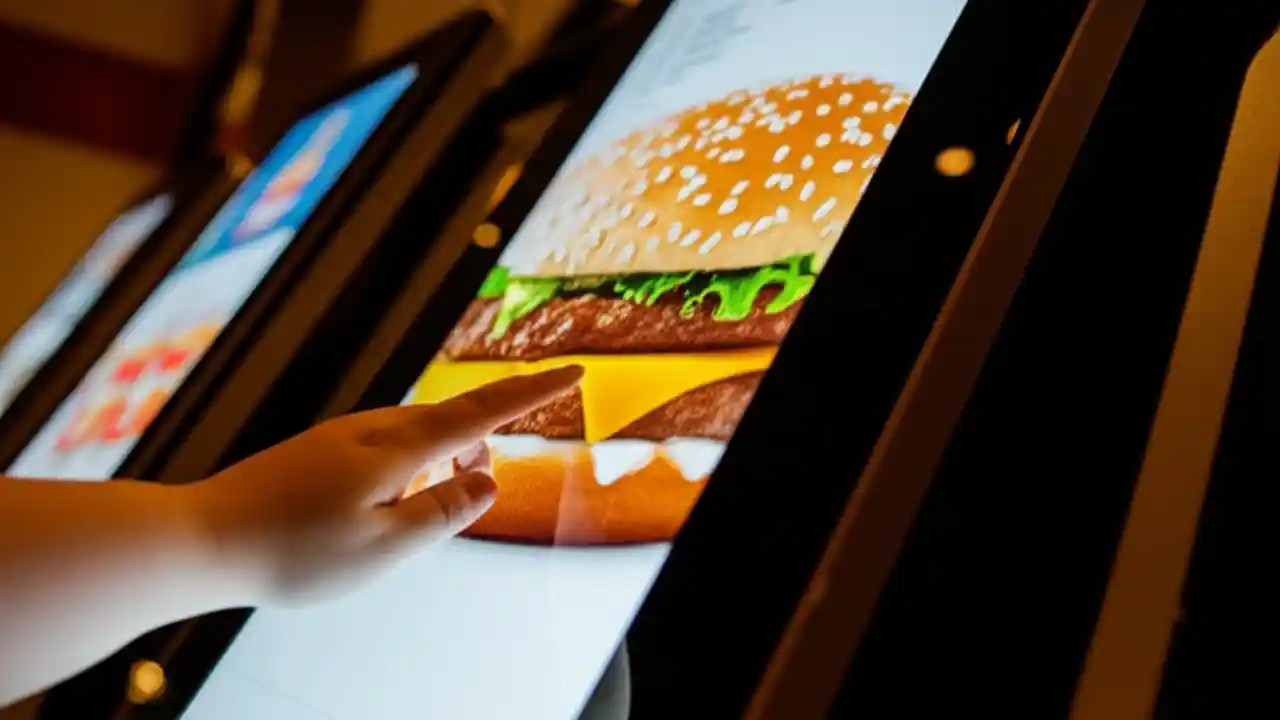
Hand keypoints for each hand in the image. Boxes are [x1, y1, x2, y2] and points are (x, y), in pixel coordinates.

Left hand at [189, 366, 582, 605]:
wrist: (202, 538)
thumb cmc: (293, 551)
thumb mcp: (383, 547)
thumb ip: (442, 512)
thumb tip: (486, 479)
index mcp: (395, 449)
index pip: (480, 412)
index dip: (532, 393)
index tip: (574, 370)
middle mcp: (369, 430)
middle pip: (449, 418)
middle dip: (480, 435)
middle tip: (480, 481)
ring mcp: (339, 435)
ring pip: (414, 431)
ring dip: (442, 453)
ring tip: (433, 496)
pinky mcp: (318, 450)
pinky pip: (385, 442)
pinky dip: (411, 460)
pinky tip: (389, 495)